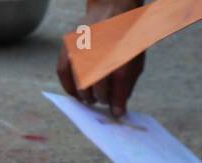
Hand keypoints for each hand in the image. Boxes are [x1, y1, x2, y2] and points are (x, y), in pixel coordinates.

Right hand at [57, 0, 144, 116]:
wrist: (112, 8)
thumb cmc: (127, 35)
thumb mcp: (136, 56)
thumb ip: (128, 82)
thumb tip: (118, 107)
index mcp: (121, 53)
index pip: (117, 87)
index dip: (116, 103)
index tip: (117, 112)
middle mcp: (100, 52)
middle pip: (98, 89)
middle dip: (102, 99)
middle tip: (103, 102)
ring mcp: (81, 51)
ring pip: (80, 86)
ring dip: (86, 96)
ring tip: (91, 97)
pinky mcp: (67, 50)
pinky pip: (65, 77)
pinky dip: (70, 88)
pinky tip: (77, 92)